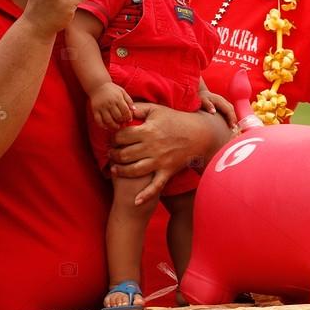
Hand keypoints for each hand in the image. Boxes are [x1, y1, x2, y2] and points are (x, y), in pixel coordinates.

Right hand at [90, 82, 134, 129]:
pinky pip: (98, 121)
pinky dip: (103, 126)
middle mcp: (110, 103)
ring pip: (108, 121)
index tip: (129, 119)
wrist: (98, 85)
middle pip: (118, 117)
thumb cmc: (112, 89)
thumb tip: (134, 110)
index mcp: (118, 98)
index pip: (125, 111)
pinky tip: (107, 127)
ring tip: (116, 127)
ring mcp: (102, 107)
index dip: (128, 117)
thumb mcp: (122, 92)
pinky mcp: (95, 110)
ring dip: (114, 126)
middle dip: (122, 122)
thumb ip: (129, 100)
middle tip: (123, 123)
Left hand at [110, 103, 227, 205]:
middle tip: (109, 154)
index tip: (111, 139)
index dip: (113, 138)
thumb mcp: (158, 109)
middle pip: (124, 154)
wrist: (199, 134)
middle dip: (113, 155)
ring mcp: (159, 161)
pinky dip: (145, 196)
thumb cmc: (176, 120)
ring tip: (114, 169)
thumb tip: (125, 110)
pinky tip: (135, 201)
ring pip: (133, 171)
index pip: (122, 136)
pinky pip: (155, 186)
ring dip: (120, 171)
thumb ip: (140, 108)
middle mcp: (151, 147)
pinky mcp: (167, 171)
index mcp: (148, 131)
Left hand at [200, 91, 236, 127]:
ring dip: (233, 117)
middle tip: (234, 129)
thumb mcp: (202, 100)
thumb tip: (213, 112)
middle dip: (233, 119)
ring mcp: (223, 101)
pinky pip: (228, 110)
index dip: (231, 118)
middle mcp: (223, 100)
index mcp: (219, 100)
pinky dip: (230, 115)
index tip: (232, 126)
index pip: (228, 110)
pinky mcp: (222, 103)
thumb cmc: (200, 97)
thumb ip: (208, 105)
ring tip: (233, 127)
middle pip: (231, 110)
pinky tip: (229, 122)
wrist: (200, 91)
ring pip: (231, 110)